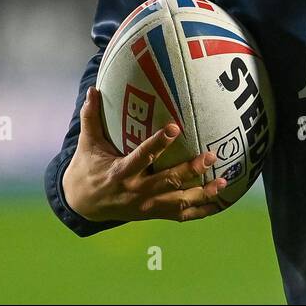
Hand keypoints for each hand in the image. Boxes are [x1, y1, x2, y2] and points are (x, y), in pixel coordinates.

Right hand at [62, 85, 227, 223]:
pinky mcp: (152, 214)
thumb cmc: (87, 168)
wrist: (82, 204)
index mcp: (121, 172)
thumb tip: (92, 89)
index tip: (176, 128)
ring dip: (202, 192)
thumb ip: (91, 117)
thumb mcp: (88, 144)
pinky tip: (218, 203)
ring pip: (178, 201)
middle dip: (191, 169)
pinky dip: (199, 211)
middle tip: (212, 155)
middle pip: (168, 181)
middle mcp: (136, 191)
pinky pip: (179, 216)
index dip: (159, 143)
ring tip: (223, 181)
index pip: (143, 156)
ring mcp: (146, 206)